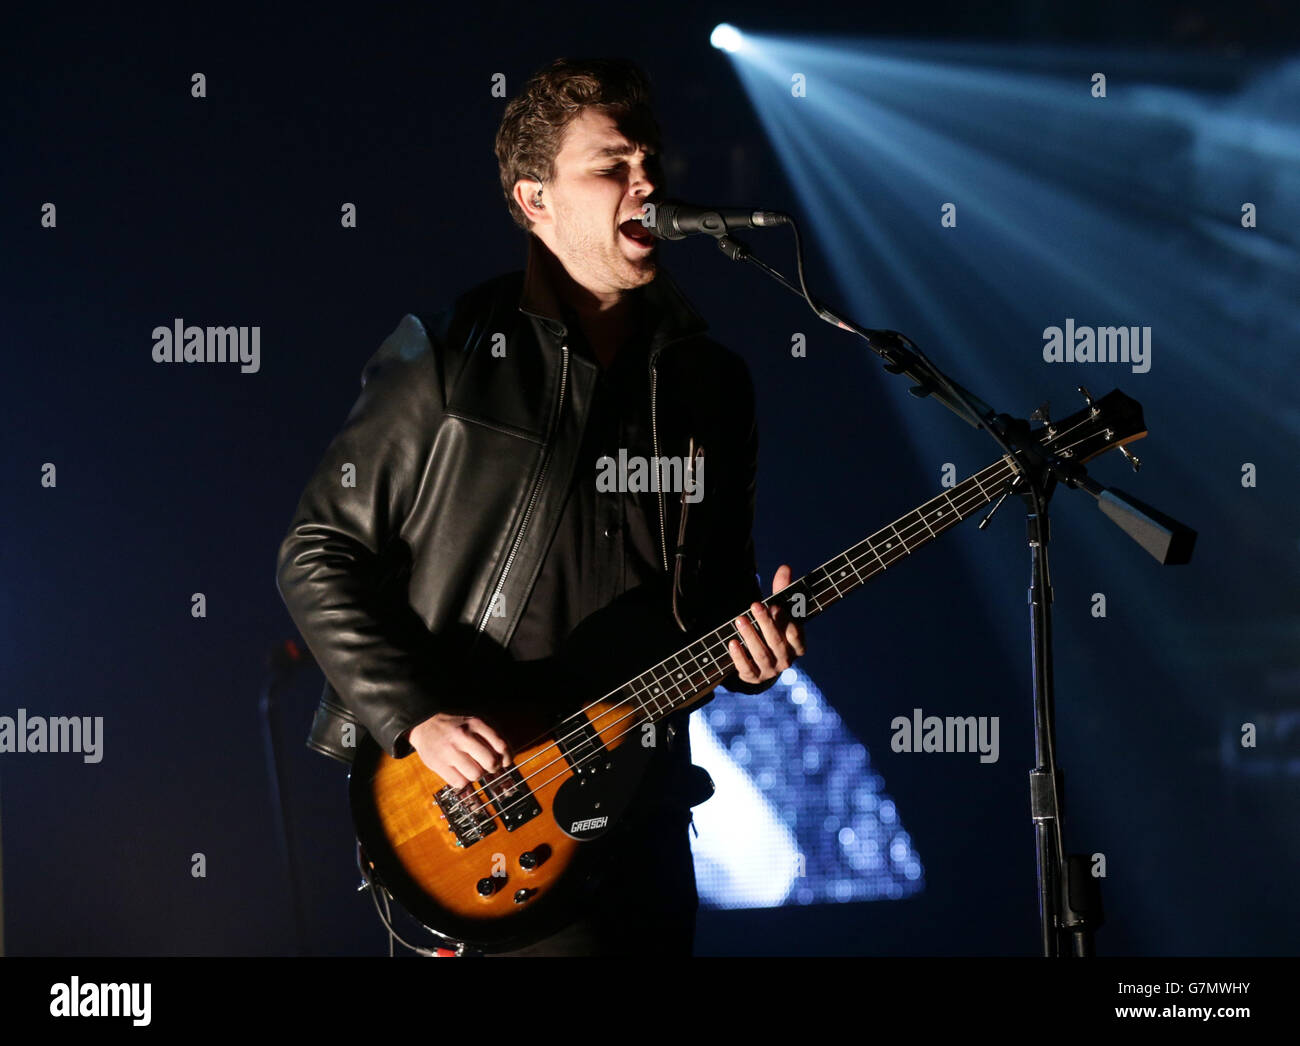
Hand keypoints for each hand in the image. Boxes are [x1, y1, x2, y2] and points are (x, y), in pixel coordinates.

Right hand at [408, 713, 511, 789]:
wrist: (424, 724)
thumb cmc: (454, 726)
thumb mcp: (473, 722)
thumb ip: (491, 737)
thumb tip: (506, 760)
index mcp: (475, 723)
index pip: (501, 745)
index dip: (507, 757)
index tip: (505, 761)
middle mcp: (463, 736)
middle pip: (490, 762)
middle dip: (493, 768)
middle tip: (489, 767)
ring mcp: (450, 751)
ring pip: (476, 774)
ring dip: (477, 775)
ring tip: (472, 768)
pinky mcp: (439, 764)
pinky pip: (460, 783)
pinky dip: (464, 781)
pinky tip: (461, 773)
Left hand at [727, 563, 806, 687]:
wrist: (760, 661)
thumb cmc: (773, 629)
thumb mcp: (779, 611)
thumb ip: (782, 591)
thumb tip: (785, 568)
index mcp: (797, 645)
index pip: (796, 634)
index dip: (787, 621)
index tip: (776, 605)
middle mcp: (786, 660)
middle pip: (777, 642)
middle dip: (766, 623)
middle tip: (755, 605)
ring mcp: (770, 670)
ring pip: (761, 654)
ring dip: (750, 636)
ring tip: (740, 619)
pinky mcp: (753, 677)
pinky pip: (746, 668)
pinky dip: (738, 656)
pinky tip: (732, 642)